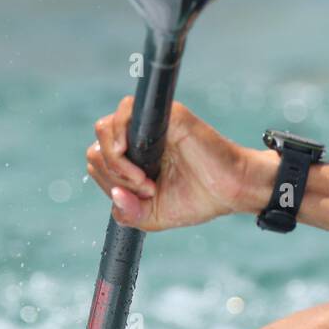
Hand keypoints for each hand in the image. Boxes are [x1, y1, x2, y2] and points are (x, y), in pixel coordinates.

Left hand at [86, 96, 268, 230]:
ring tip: (144, 182)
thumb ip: (127, 212)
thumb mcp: (153, 216)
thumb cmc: (199, 199)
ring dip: (116, 162)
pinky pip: (127, 112)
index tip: (140, 197)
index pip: (98, 162)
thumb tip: (114, 195)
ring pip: (105, 129)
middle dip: (113, 176)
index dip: (109, 183)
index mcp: (134, 160)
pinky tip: (138, 165)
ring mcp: (152, 125)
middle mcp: (139, 140)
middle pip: (96, 147)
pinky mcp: (167, 115)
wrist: (232, 191)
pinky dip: (122, 141)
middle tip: (145, 190)